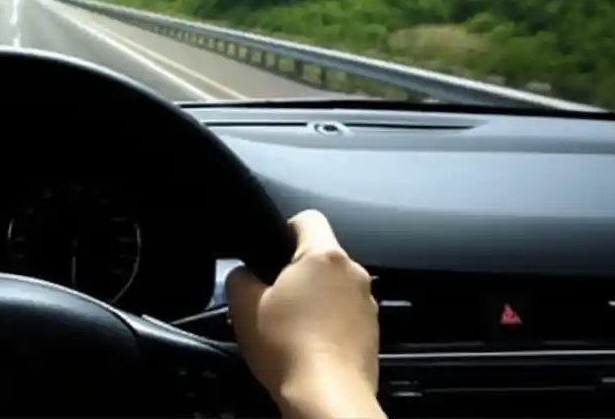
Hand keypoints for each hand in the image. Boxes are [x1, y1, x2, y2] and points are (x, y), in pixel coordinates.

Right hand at [226, 210, 381, 418]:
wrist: (327, 397)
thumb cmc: (286, 345)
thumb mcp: (242, 304)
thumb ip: (240, 276)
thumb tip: (248, 274)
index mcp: (325, 255)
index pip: (307, 217)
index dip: (282, 230)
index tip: (267, 257)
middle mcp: (355, 272)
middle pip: (321, 256)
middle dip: (297, 271)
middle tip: (270, 298)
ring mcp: (369, 304)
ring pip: (334, 287)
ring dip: (315, 299)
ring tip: (290, 327)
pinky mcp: (374, 333)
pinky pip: (345, 314)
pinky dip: (329, 323)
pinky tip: (310, 345)